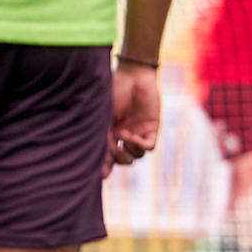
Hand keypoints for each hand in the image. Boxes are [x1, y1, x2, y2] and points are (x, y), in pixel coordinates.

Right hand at [104, 62, 159, 178]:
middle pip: (122, 159)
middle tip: (114, 149)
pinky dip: (140, 146)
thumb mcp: (103, 119)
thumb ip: (102, 141)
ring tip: (122, 135)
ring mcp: (137, 132)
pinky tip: (132, 137)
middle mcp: (123, 135)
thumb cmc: (113, 93)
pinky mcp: (151, 127)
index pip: (108, 156)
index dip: (105, 167)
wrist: (132, 77)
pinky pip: (149, 147)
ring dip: (128, 150)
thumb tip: (100, 169)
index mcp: (108, 133)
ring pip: (136, 156)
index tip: (102, 174)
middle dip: (117, 159)